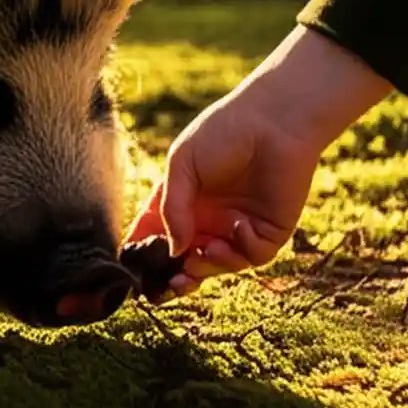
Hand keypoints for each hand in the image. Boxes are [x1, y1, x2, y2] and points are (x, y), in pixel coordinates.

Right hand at [123, 26, 392, 298]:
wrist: (273, 121)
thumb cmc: (222, 133)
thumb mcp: (182, 165)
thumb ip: (173, 208)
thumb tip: (173, 250)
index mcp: (183, 201)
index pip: (157, 237)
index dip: (145, 257)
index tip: (134, 273)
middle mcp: (208, 219)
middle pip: (186, 262)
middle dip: (176, 279)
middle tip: (170, 286)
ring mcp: (237, 228)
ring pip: (218, 265)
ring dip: (208, 266)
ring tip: (205, 252)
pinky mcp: (268, 232)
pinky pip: (252, 256)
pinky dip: (242, 249)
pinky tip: (239, 226)